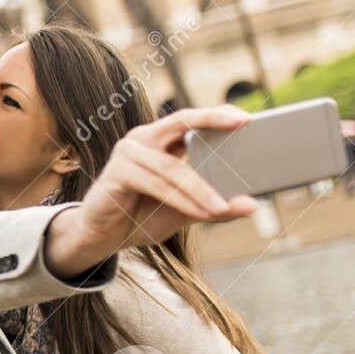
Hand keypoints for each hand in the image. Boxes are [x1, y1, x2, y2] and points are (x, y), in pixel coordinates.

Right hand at [45, 106, 256, 277]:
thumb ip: (216, 206)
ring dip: (200, 190)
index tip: (246, 117)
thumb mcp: (186, 211)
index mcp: (158, 141)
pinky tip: (199, 212)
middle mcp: (142, 140)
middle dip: (212, 120)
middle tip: (242, 124)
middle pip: (180, 122)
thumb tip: (253, 204)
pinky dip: (181, 199)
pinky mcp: (116, 173)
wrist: (102, 238)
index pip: (190, 120)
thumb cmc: (141, 217)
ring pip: (173, 167)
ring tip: (221, 207)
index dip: (216, 115)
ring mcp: (127, 154)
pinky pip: (156, 184)